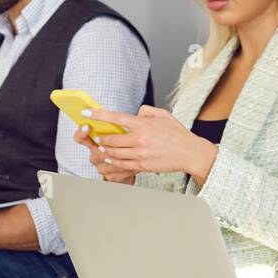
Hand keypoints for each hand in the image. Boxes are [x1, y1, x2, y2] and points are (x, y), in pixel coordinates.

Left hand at [75, 105, 217, 184]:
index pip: (116, 117)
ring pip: (114, 154)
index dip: (99, 115)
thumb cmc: (178, 134)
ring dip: (104, 150)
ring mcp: (140, 154)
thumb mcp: (164, 115)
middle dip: (100, 138)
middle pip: (111, 139)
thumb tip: (135, 113)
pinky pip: (122, 164)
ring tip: (101, 148)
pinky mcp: (143, 166)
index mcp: (143, 124)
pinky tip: (110, 159)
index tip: (87, 113)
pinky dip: (113, 161)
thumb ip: (146, 111)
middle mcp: (140, 139)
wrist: (190, 153)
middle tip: (96, 136)